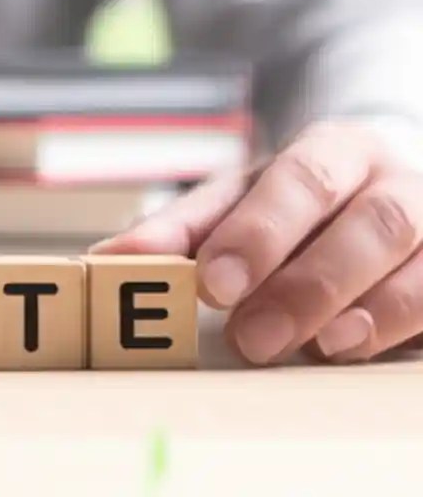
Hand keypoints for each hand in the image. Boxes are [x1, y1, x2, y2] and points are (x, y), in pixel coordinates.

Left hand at [92, 121, 422, 364]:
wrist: (381, 188)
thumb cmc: (296, 207)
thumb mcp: (238, 204)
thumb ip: (180, 232)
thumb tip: (105, 261)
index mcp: (334, 149)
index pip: (299, 181)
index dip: (258, 233)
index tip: (212, 285)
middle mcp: (398, 179)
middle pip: (370, 221)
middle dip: (306, 283)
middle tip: (252, 337)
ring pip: (422, 257)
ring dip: (368, 309)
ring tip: (318, 347)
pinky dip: (408, 324)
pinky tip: (363, 348)